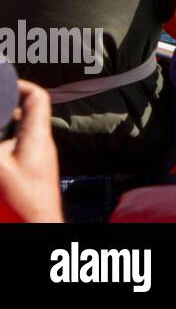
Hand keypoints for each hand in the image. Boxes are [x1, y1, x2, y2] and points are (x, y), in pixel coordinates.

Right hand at [0, 81, 62, 222]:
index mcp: (37, 136)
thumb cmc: (26, 202)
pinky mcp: (28, 172)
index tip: (0, 81)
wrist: (38, 226)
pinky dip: (2, 144)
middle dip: (1, 108)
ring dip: (1, 128)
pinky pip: (12, 150)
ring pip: (14, 134)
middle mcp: (39, 144)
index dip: (19, 84)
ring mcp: (34, 158)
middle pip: (21, 114)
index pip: (37, 97)